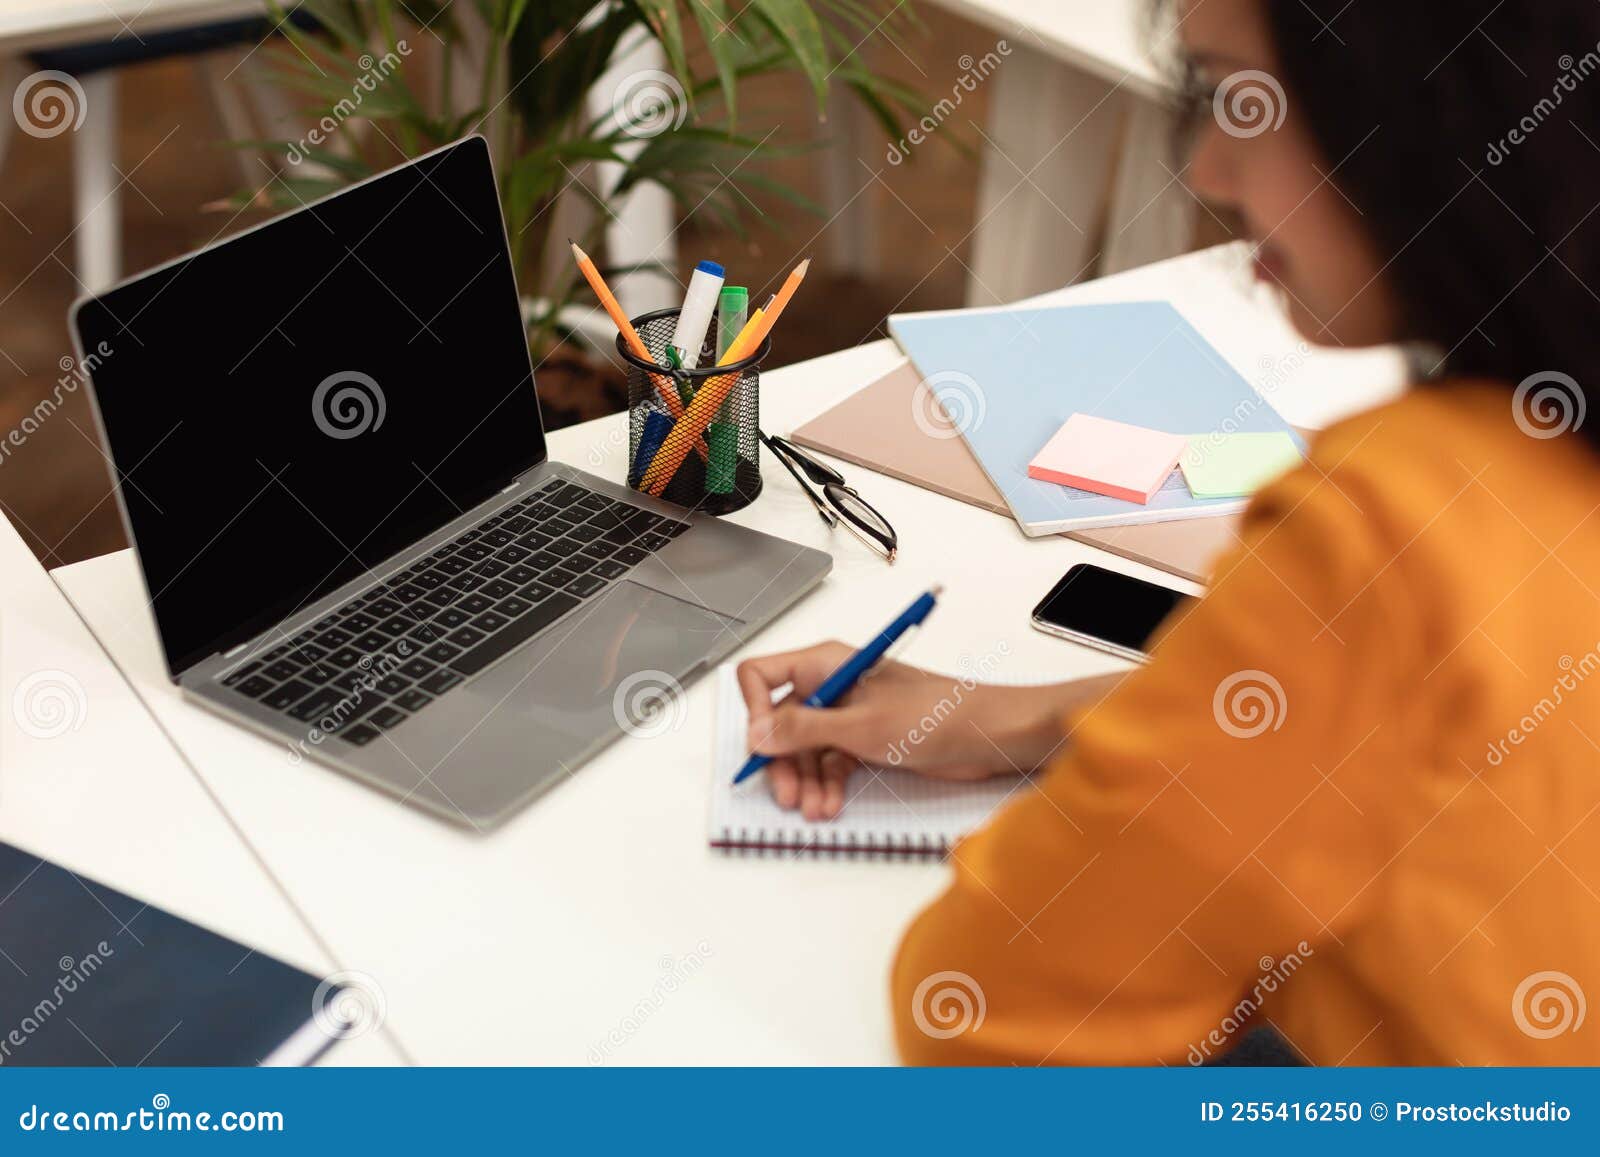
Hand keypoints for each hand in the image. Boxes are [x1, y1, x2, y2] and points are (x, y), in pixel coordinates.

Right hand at [736, 641, 1099, 820]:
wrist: (986, 735)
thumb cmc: (936, 714)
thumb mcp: (860, 725)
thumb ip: (804, 729)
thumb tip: (758, 733)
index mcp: (826, 664)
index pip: (764, 676)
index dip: (754, 711)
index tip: (762, 745)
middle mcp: (833, 686)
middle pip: (782, 721)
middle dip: (782, 760)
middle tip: (787, 795)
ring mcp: (849, 714)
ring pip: (806, 748)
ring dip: (805, 780)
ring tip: (815, 808)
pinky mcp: (866, 739)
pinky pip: (831, 762)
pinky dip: (827, 783)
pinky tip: (830, 804)